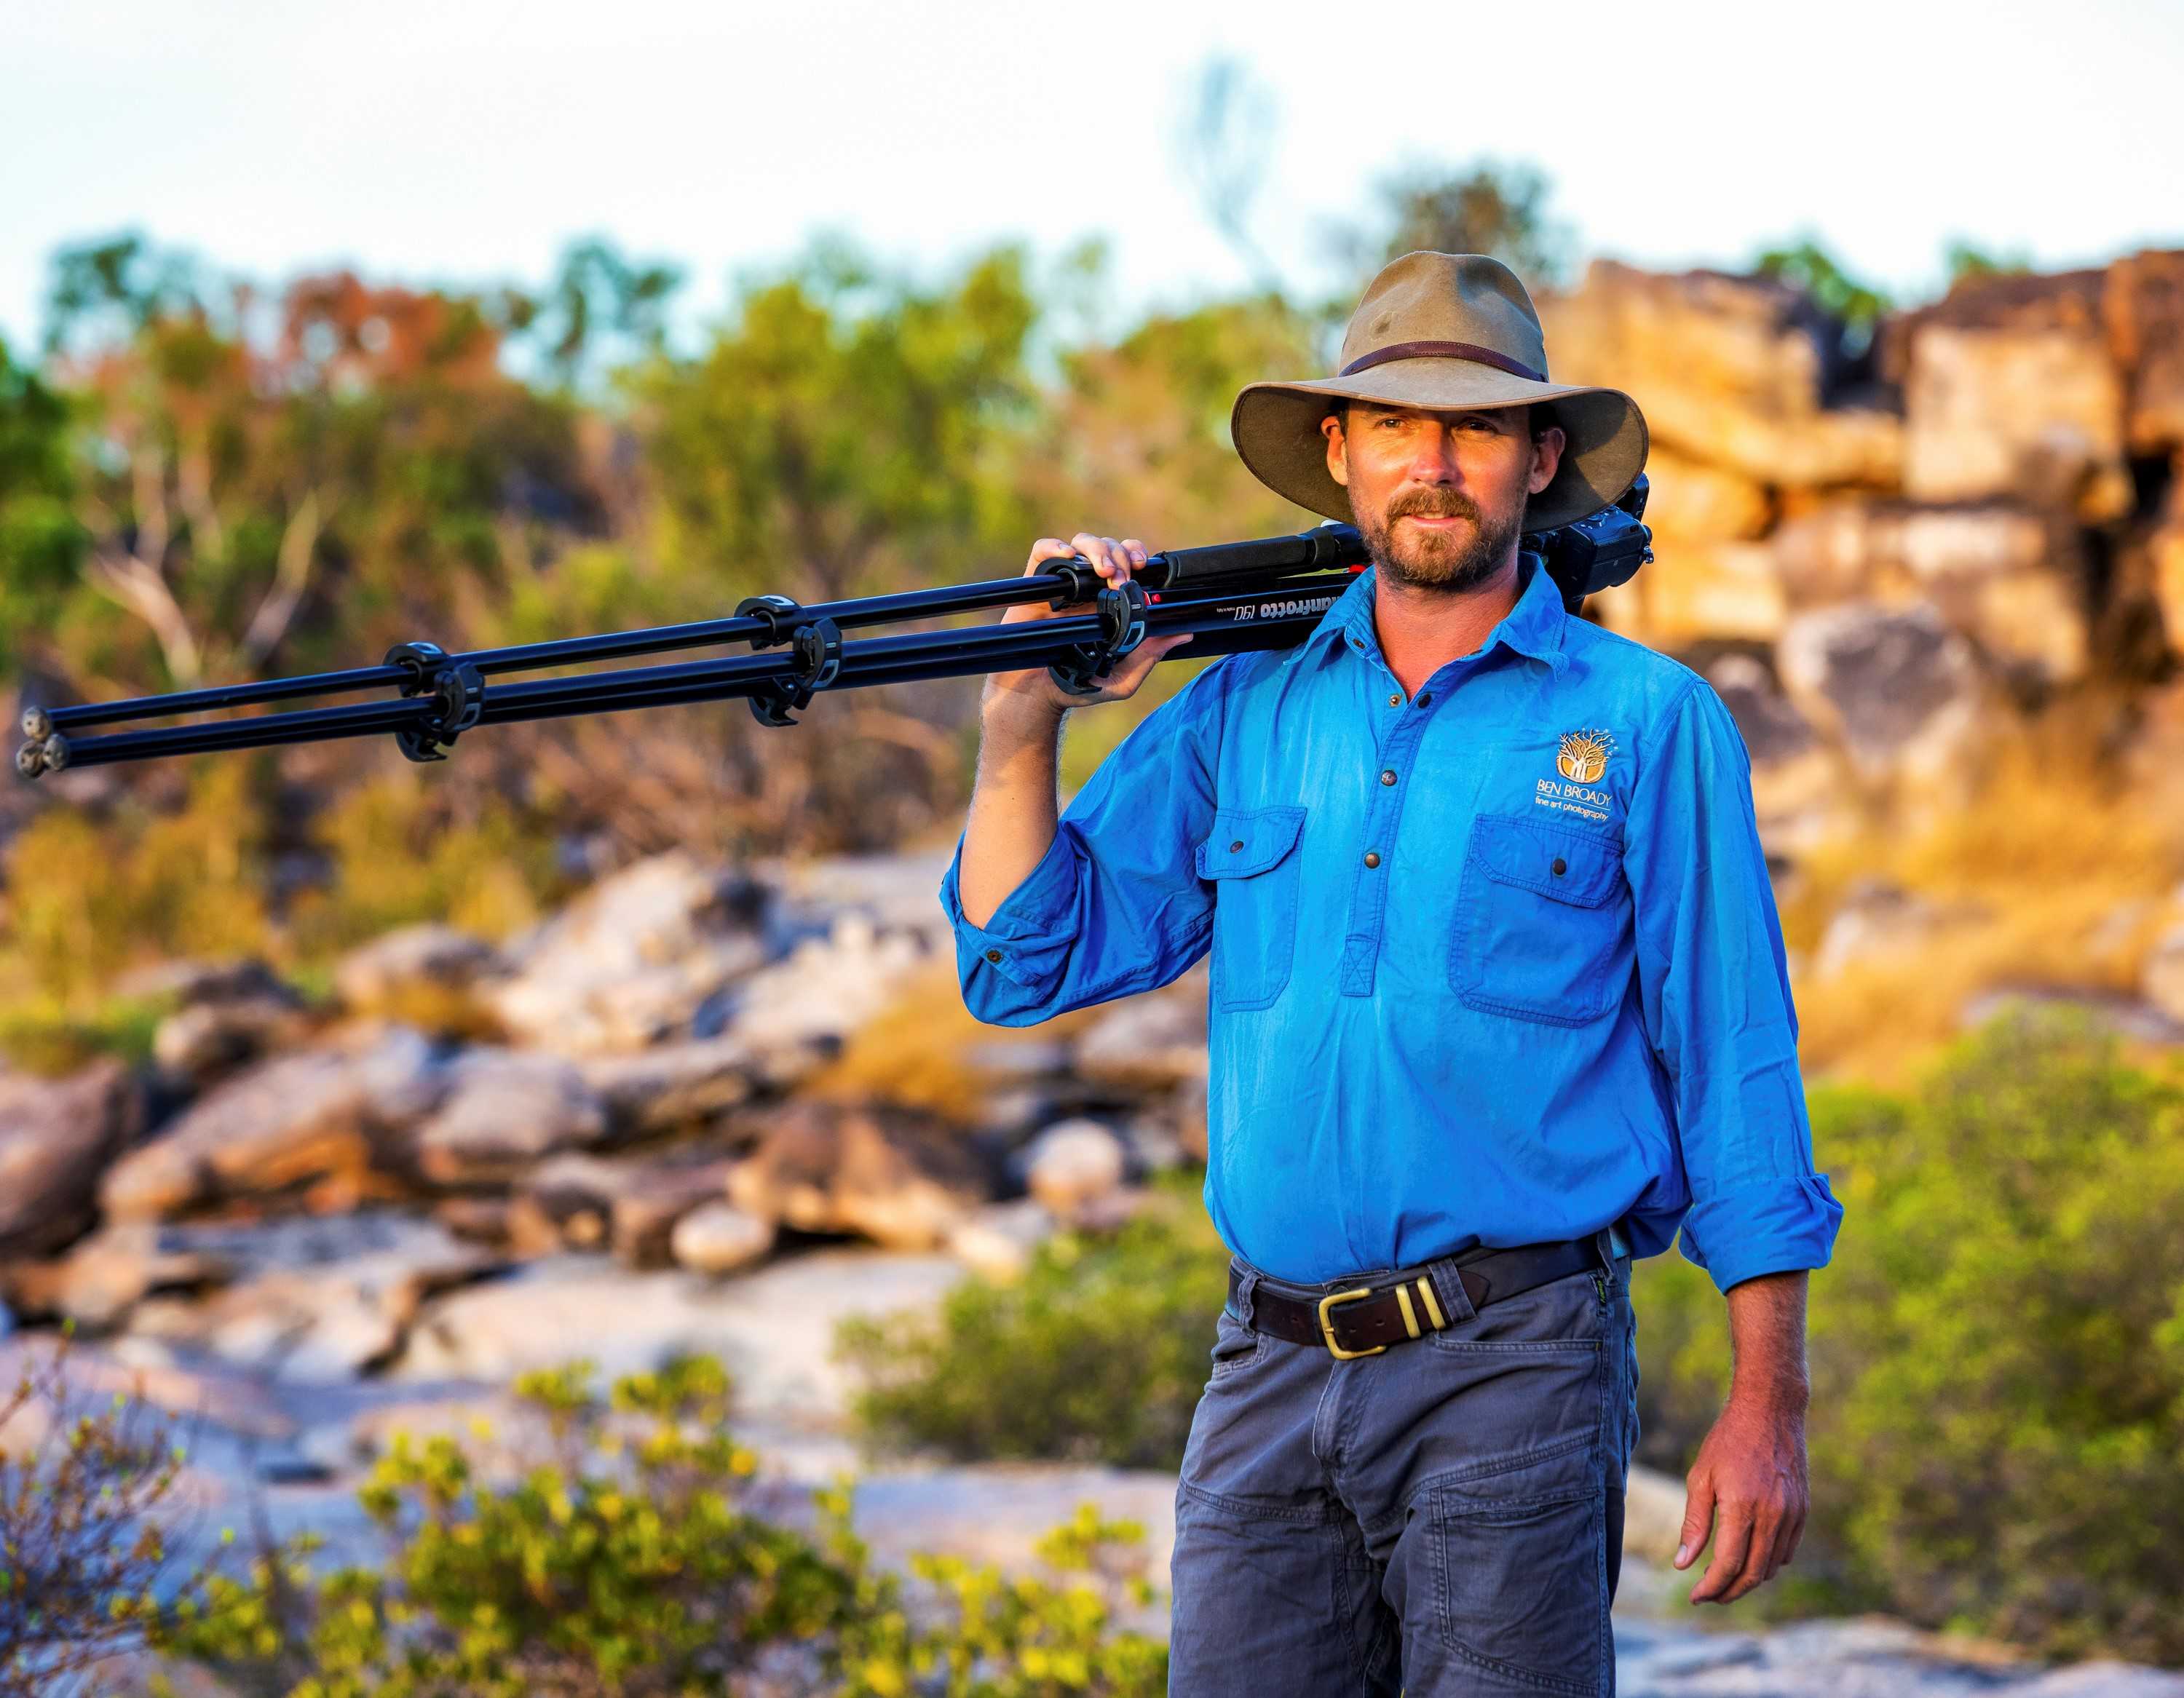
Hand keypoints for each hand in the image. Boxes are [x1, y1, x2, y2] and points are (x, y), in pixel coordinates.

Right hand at [979, 532, 1194, 721]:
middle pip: (1108, 546)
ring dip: (1096, 549)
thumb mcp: (1122, 677)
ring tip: (1103, 570)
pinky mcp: (1035, 585)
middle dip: (1119, 554)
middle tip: (1121, 577)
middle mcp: (1088, 587)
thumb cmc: (1078, 686)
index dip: (1136, 554)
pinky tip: (1068, 558)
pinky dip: (1055, 546)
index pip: (1128, 561)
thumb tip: (1183, 634)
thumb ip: (1149, 655)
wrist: (1037, 695)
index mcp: (1110, 600)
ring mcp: (1063, 585)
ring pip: (1081, 543)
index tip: (1142, 567)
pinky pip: (1043, 551)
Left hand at [1673, 1392, 1808, 1603]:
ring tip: (1725, 1579)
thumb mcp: (1701, 1477)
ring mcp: (1792, 1514)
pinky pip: (1788, 1551)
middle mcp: (1772, 1515)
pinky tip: (1750, 1558)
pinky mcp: (1803, 1510)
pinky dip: (1769, 1563)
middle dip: (1729, 1592)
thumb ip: (1694, 1524)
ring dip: (1749, 1580)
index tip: (1696, 1596)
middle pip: (1753, 1574)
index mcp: (1743, 1507)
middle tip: (1709, 1596)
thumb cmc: (1727, 1441)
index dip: (1711, 1586)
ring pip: (1772, 1566)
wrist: (1770, 1411)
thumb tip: (1683, 1564)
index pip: (1728, 1565)